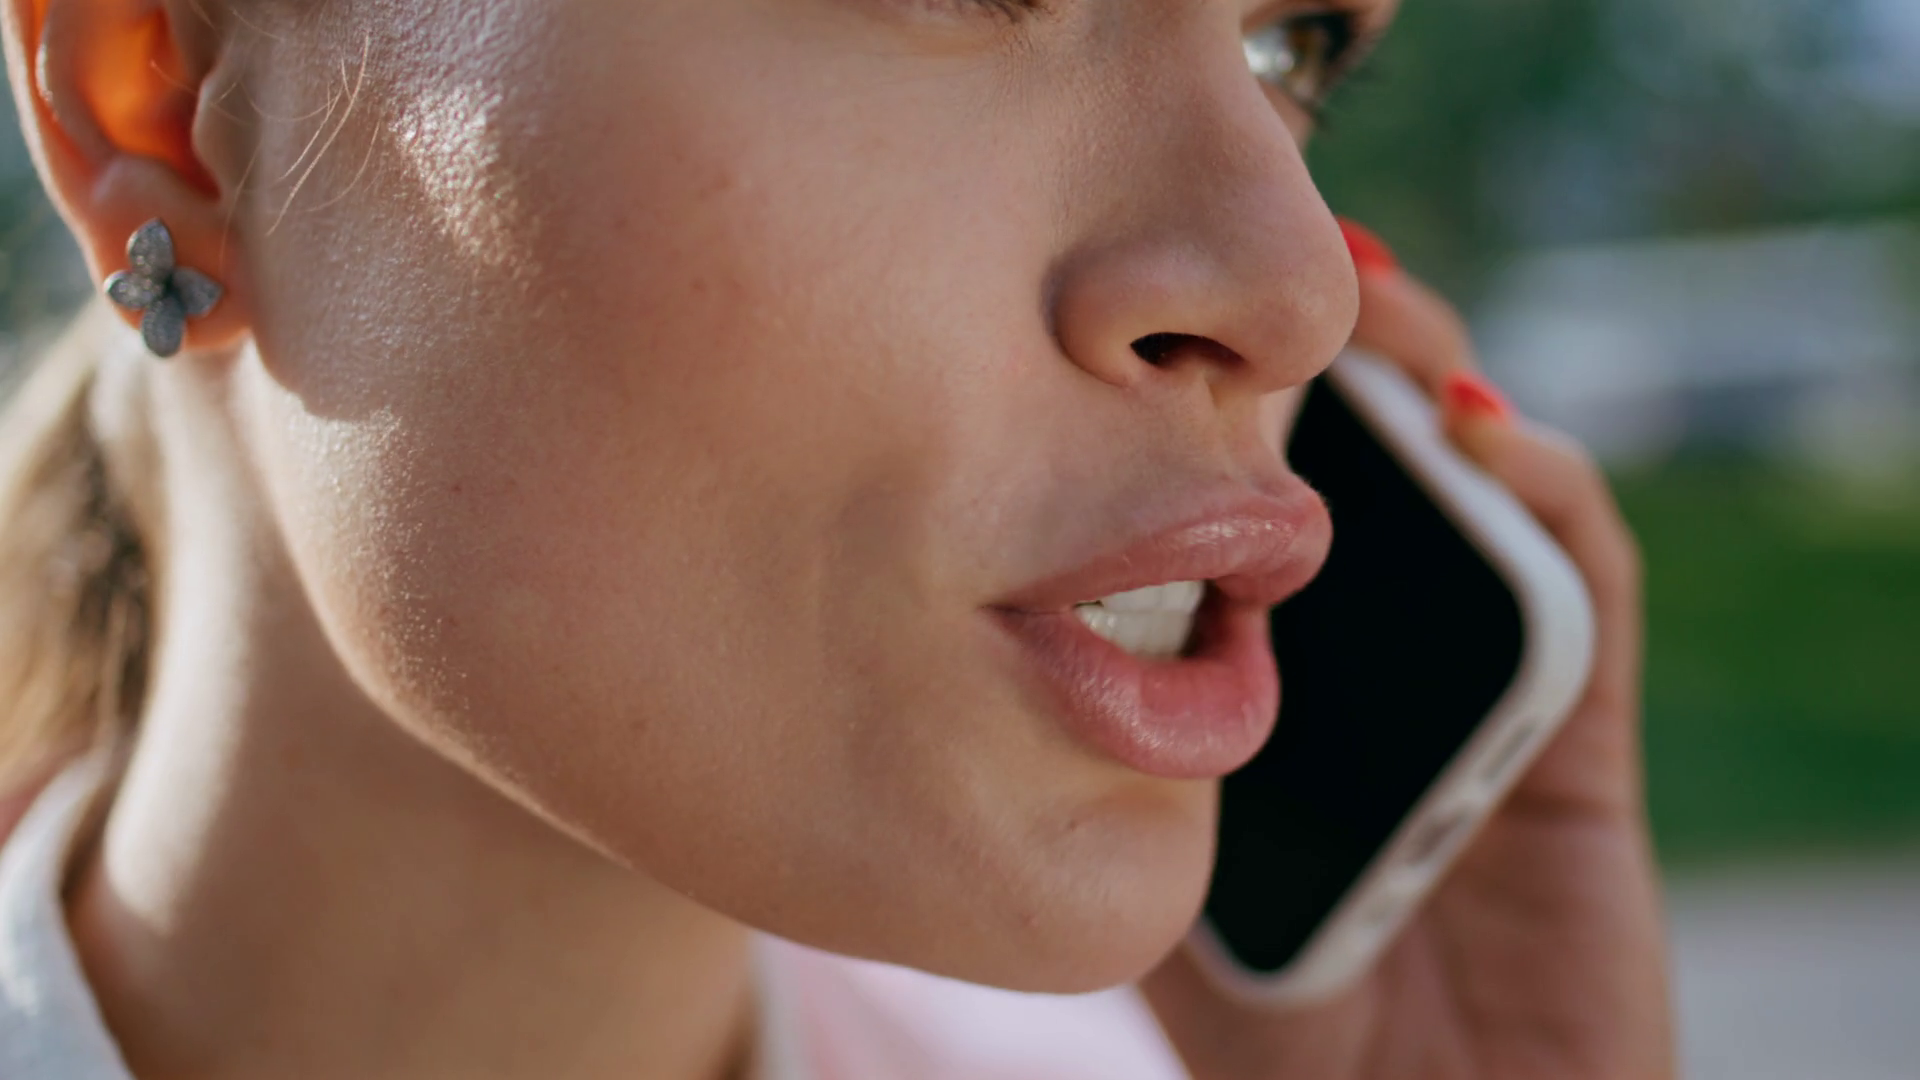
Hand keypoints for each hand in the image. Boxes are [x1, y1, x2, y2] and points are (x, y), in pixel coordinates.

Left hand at [1143, 226, 1675, 1079]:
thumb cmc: (1276, 1032)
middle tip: (1282, 269)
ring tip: (1371, 300)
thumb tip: (986, 637)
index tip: (1164, 328)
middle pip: (1375, 483)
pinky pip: (1580, 599)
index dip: (1232, 418)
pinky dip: (1545, 502)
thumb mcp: (1156, 871)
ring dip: (1437, 384)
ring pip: (1480, 504)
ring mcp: (1486, 698)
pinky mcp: (1576, 747)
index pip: (1268, 521)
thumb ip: (1109, 763)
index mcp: (1290, 690)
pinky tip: (1480, 433)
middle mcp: (1389, 675)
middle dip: (1334, 364)